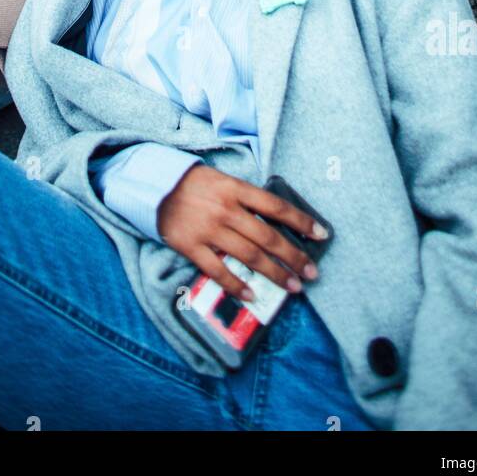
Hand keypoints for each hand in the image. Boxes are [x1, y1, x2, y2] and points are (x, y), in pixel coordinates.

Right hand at [157, 164, 327, 301]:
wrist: (154, 186)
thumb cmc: (195, 183)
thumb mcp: (224, 180)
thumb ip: (247, 199)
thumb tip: (276, 220)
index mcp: (237, 190)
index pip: (277, 208)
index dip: (301, 221)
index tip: (322, 235)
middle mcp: (227, 210)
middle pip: (268, 237)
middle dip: (293, 257)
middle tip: (311, 273)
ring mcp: (209, 230)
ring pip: (249, 256)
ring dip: (274, 274)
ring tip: (292, 287)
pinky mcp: (192, 247)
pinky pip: (218, 270)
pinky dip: (236, 285)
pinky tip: (252, 295)